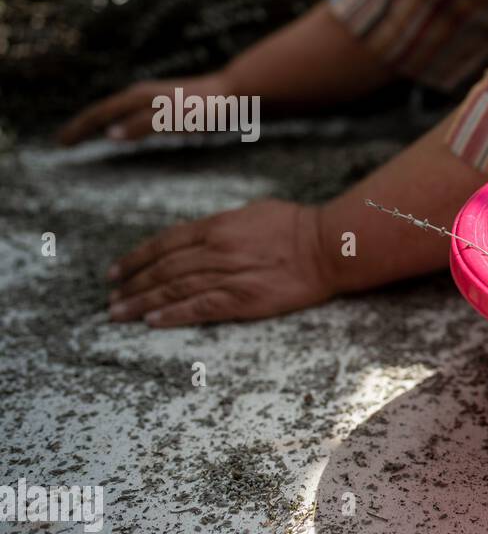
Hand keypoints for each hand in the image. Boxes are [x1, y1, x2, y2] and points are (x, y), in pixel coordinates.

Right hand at [56, 71, 233, 145]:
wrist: (235, 93)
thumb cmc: (205, 108)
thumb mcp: (173, 119)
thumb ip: (142, 126)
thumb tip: (109, 135)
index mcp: (139, 97)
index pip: (100, 114)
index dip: (80, 128)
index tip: (61, 143)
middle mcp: (143, 93)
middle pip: (105, 110)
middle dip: (84, 125)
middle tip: (65, 142)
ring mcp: (156, 97)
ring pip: (118, 111)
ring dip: (100, 123)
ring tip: (86, 135)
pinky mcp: (169, 104)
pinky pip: (134, 114)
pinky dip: (121, 122)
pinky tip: (126, 130)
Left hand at [107, 200, 335, 327]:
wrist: (329, 247)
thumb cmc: (297, 226)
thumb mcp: (252, 212)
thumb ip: (221, 225)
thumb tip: (196, 235)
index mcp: (218, 226)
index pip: (165, 243)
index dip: (136, 258)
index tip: (116, 271)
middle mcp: (217, 249)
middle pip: (163, 268)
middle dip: (132, 284)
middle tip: (110, 297)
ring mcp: (230, 275)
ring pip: (174, 289)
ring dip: (142, 302)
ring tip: (119, 312)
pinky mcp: (245, 298)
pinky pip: (200, 308)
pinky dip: (173, 315)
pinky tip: (152, 321)